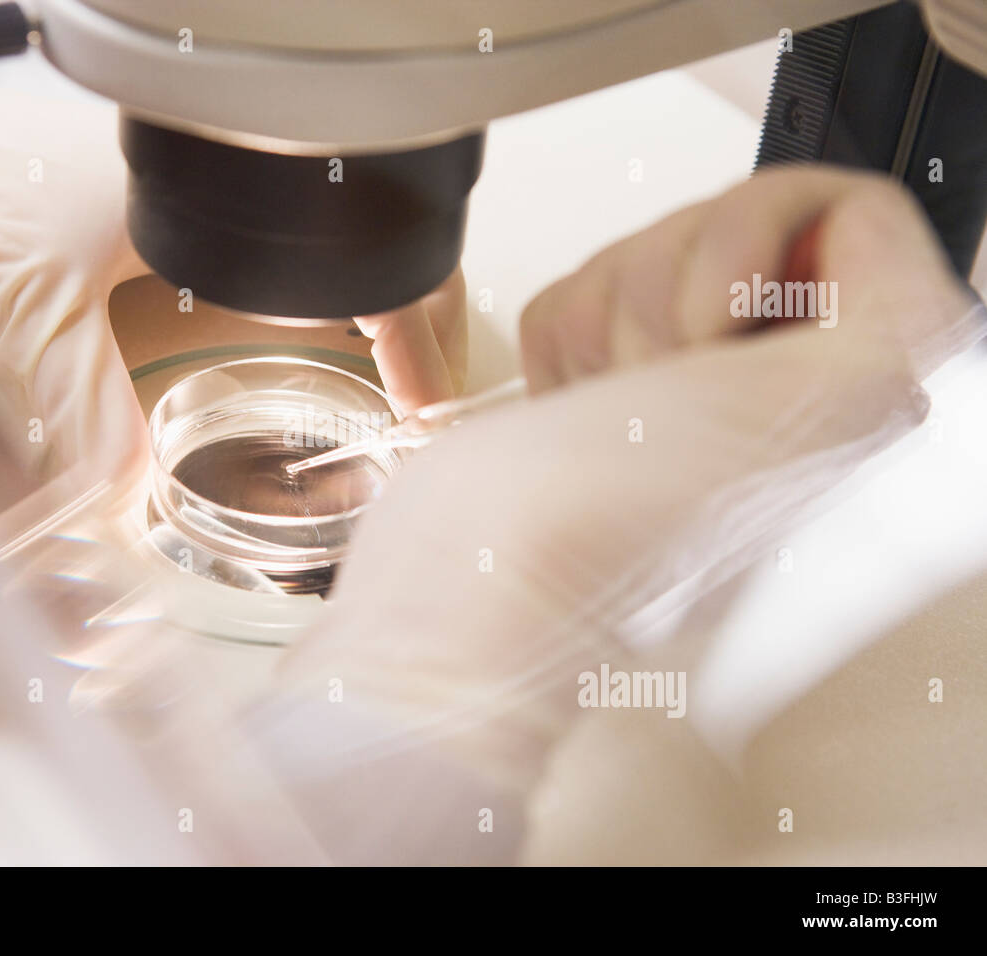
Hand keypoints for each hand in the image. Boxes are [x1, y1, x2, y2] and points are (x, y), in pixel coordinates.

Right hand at [250, 167, 981, 863]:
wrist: (472, 591)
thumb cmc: (609, 536)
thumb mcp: (808, 406)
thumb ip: (893, 309)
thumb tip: (866, 237)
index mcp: (856, 390)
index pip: (848, 212)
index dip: (759, 242)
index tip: (715, 328)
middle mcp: (780, 387)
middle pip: (733, 218)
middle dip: (666, 292)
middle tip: (657, 385)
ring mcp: (685, 390)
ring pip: (643, 251)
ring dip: (603, 329)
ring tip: (607, 417)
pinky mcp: (604, 391)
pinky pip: (578, 295)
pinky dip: (557, 350)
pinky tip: (569, 418)